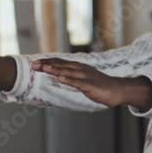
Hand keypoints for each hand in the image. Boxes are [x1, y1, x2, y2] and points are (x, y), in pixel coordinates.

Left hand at [33, 58, 151, 110]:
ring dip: (55, 70)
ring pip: (68, 72)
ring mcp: (86, 77)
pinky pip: (78, 82)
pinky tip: (60, 78)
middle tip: (33, 64)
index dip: (47, 62)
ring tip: (43, 69)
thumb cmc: (100, 86)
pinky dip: (68, 80)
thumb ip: (71, 78)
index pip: (60, 63)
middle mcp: (81, 69)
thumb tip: (59, 78)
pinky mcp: (90, 85)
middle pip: (61, 65)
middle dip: (46, 64)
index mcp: (78, 68)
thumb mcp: (83, 80)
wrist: (118, 90)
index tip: (35, 62)